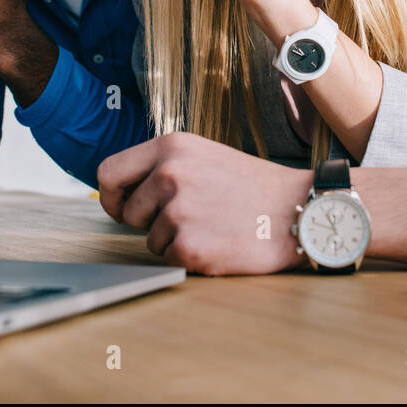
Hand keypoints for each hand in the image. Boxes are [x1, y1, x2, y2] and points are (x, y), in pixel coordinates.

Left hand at [97, 132, 311, 274]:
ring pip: (150, 239)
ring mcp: (178, 211)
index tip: (122, 207)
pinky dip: (191, 256)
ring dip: (175, 240)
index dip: (111, 196)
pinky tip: (219, 242)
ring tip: (214, 225)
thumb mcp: (204, 156)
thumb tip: (122, 192)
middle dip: (149, 222)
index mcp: (171, 147)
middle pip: (127, 212)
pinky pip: (170, 259)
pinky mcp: (189, 246)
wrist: (298, 209)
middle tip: (190, 217)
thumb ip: (163, 167)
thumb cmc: (253, 186)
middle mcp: (169, 175)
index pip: (108, 172)